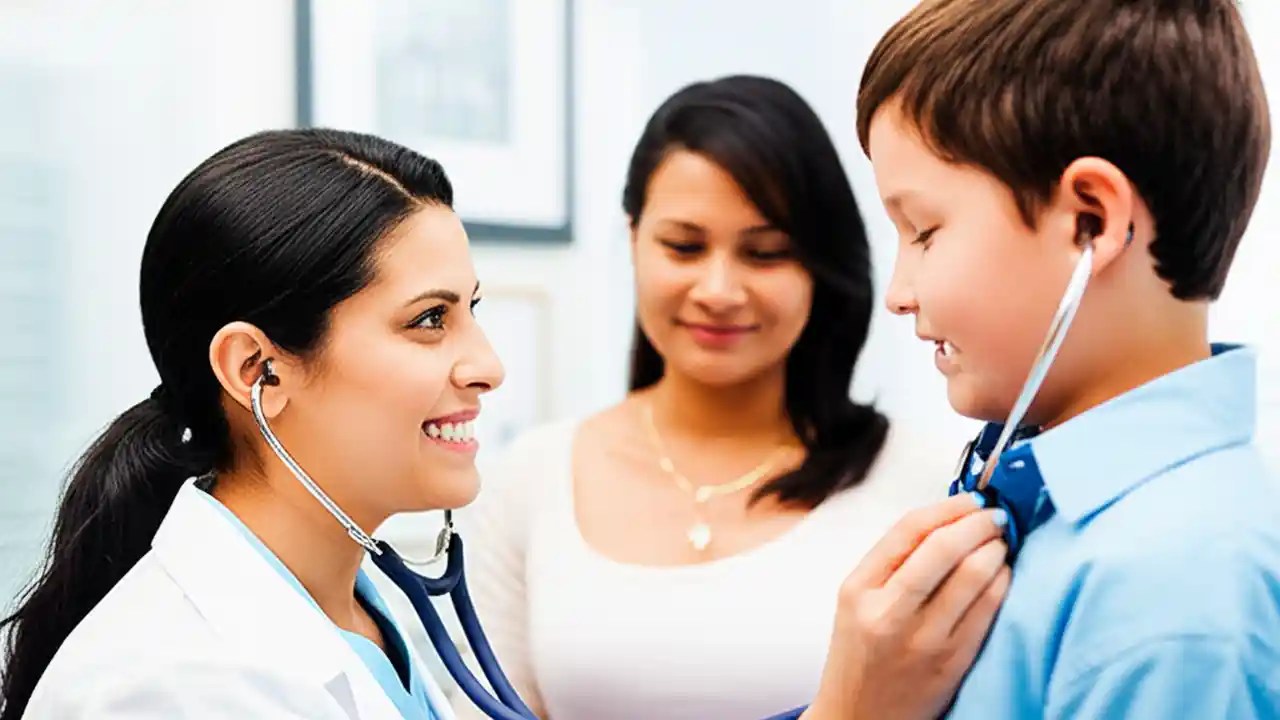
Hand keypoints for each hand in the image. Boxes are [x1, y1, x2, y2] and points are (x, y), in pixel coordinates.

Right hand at [804, 493, 1010, 719]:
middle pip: (941, 548)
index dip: (947, 508)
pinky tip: (1005, 573)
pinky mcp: (951, 663)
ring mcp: (922, 641)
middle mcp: (888, 614)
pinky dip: (1002, 583)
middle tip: (995, 515)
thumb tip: (947, 521)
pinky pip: (987, 611)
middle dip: (978, 523)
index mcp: (858, 590)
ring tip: (1002, 541)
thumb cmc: (861, 657)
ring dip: (995, 549)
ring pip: (971, 577)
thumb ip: (892, 563)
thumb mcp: (856, 602)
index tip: (970, 500)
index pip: (907, 530)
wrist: (858, 719)